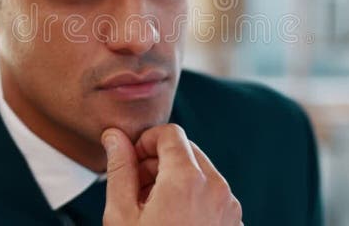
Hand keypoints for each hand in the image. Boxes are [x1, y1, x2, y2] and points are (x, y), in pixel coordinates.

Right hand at [101, 124, 242, 225]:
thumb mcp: (122, 214)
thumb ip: (119, 168)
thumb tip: (114, 136)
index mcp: (187, 179)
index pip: (170, 133)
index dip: (146, 142)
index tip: (132, 163)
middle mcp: (216, 187)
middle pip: (186, 151)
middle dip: (159, 162)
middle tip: (137, 190)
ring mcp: (229, 207)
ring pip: (200, 173)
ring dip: (175, 181)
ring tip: (153, 210)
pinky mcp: (235, 222)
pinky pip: (213, 196)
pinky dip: (193, 199)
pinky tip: (173, 221)